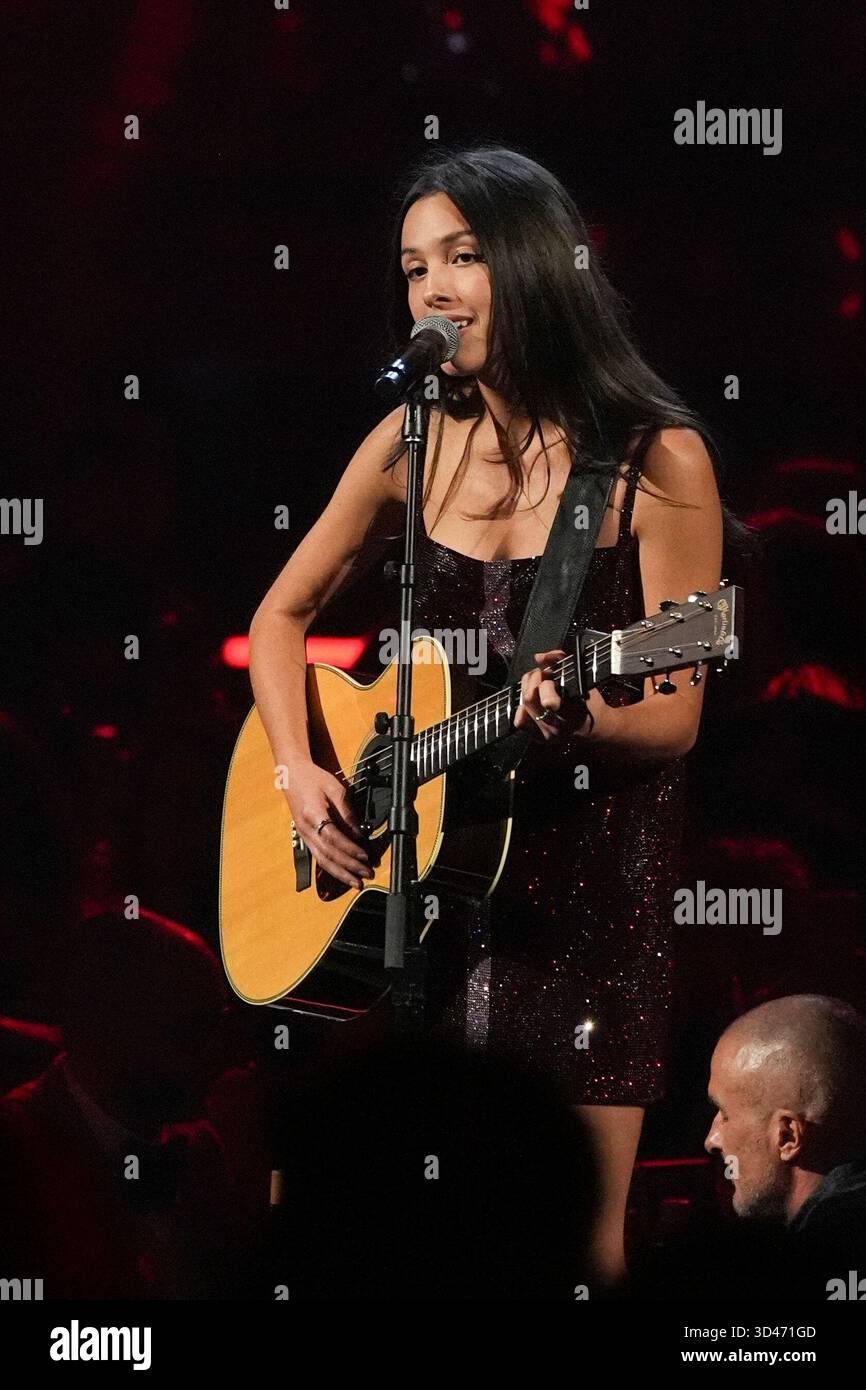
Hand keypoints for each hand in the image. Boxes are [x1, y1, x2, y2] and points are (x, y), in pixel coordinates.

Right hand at [283, 761, 373, 888]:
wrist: (291, 774)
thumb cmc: (313, 778)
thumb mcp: (336, 790)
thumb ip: (347, 814)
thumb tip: (360, 834)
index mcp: (313, 814)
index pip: (334, 838)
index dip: (350, 849)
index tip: (365, 856)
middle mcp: (306, 829)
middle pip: (328, 855)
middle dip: (348, 867)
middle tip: (366, 875)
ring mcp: (303, 835)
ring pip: (322, 860)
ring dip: (340, 873)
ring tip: (356, 882)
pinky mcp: (305, 837)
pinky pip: (318, 856)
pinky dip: (332, 867)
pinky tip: (342, 873)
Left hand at [512, 648, 596, 743]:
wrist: (592, 727)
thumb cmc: (588, 701)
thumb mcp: (581, 677)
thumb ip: (561, 660)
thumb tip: (539, 657)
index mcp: (572, 712)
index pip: (548, 701)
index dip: (545, 682)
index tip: (550, 674)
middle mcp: (558, 726)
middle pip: (531, 699)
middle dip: (533, 680)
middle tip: (542, 675)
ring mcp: (547, 733)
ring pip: (524, 706)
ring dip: (527, 689)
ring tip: (537, 685)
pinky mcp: (539, 738)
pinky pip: (520, 722)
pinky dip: (522, 708)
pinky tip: (532, 702)